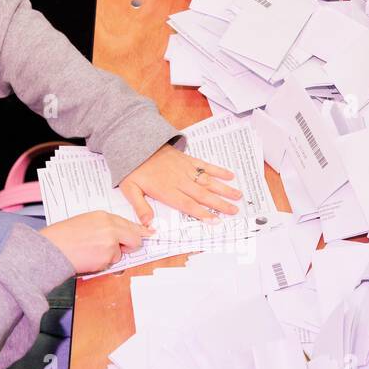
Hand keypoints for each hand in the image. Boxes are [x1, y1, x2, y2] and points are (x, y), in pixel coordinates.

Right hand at [38, 211, 150, 273]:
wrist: (52, 249)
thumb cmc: (63, 237)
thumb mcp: (85, 223)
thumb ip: (104, 227)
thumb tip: (117, 236)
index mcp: (103, 216)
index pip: (128, 223)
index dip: (139, 230)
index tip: (149, 233)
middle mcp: (110, 226)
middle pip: (134, 237)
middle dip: (132, 245)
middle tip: (124, 249)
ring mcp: (111, 241)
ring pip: (121, 253)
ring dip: (111, 256)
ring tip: (91, 253)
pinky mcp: (108, 255)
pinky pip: (112, 262)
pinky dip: (103, 264)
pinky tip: (89, 258)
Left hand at [119, 142, 243, 224]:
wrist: (137, 143)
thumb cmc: (133, 169)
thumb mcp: (130, 190)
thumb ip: (140, 207)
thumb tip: (148, 225)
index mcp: (167, 190)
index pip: (188, 205)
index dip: (202, 214)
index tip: (216, 221)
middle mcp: (180, 181)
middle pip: (203, 195)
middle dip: (220, 204)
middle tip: (235, 211)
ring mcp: (186, 169)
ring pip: (208, 181)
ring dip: (224, 189)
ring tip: (238, 196)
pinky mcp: (188, 160)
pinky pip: (206, 166)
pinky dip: (218, 170)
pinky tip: (230, 175)